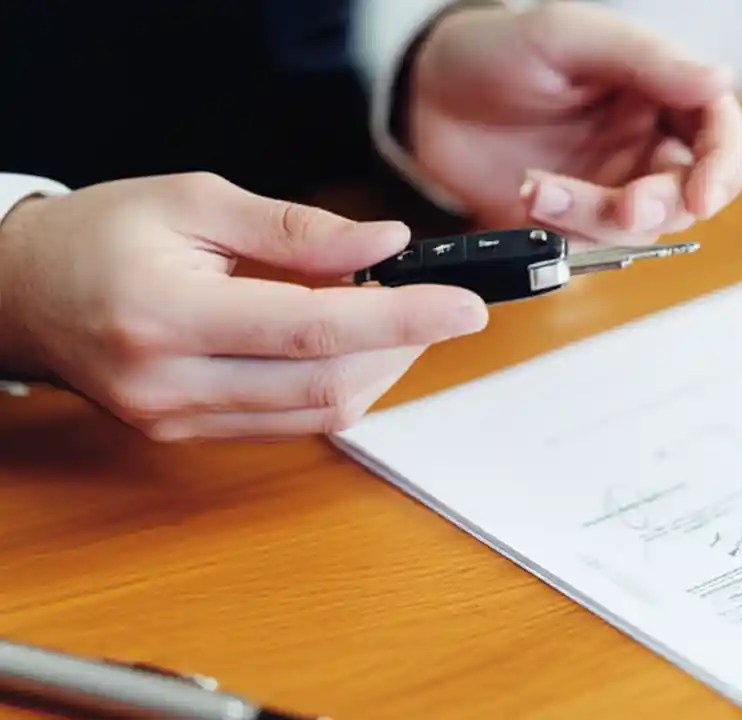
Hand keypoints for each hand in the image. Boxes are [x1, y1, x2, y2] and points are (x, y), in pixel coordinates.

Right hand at [0, 173, 487, 441]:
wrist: (20, 290)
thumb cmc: (99, 234)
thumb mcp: (194, 200)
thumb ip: (296, 229)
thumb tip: (384, 242)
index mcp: (169, 315)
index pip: (317, 330)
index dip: (404, 319)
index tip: (466, 307)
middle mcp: (173, 384)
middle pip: (327, 386)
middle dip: (404, 348)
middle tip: (439, 306)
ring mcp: (179, 420)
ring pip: (318, 416)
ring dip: (379, 373)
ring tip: (399, 320)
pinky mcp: (188, 434)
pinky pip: (289, 425)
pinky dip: (338, 388)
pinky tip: (353, 349)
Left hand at [407, 1, 741, 247]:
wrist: (423, 96)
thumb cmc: (496, 50)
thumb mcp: (566, 35)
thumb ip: (645, 58)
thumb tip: (719, 80)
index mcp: (659, 90)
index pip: (719, 132)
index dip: (722, 168)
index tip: (701, 196)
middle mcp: (645, 141)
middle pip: (688, 194)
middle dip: (658, 207)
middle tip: (623, 208)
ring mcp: (610, 184)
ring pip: (639, 228)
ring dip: (595, 218)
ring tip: (537, 189)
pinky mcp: (574, 221)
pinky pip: (591, 246)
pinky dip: (564, 231)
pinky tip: (528, 196)